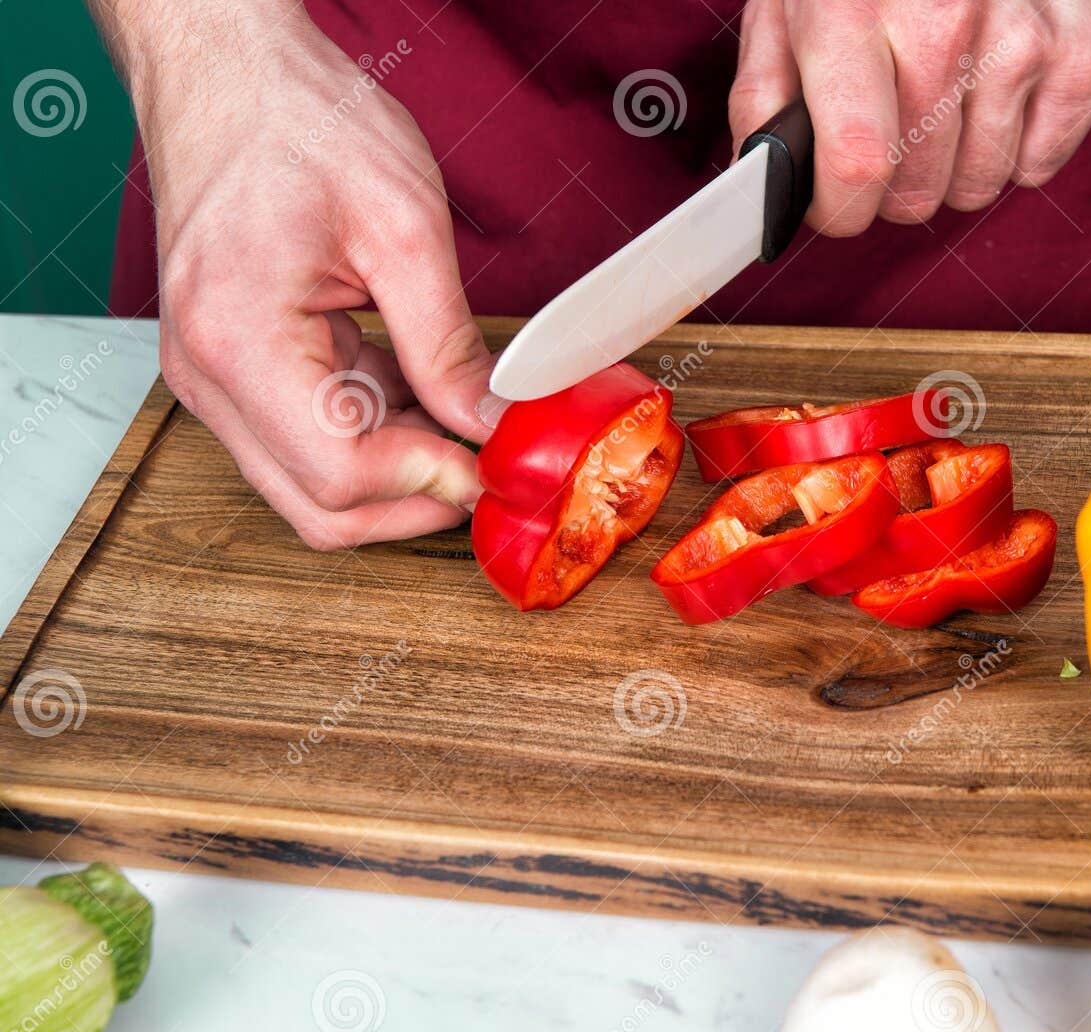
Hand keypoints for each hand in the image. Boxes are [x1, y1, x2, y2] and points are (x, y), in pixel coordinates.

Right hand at [105, 0, 499, 548]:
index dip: (428, 482)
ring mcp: (210, 377)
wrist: (228, 74)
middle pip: (319, 506)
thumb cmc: (298, 123)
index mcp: (241, 338)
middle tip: (487, 467)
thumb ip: (447, 341)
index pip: (340, 472)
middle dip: (414, 502)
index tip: (491, 462)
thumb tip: (488, 420)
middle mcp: (208, 373)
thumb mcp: (403, 225)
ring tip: (458, 422)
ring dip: (394, 475)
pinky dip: (369, 439)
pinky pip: (303, 442)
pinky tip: (417, 395)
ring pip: (310, 488)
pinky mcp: (229, 370)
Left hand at [729, 0, 1090, 234]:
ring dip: (956, 168)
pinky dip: (1016, 151)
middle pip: (918, 188)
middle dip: (895, 188)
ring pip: (979, 184)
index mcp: (851, 10)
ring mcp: (1022, 34)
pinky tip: (995, 100)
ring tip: (946, 107)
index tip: (838, 201)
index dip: (840, 209)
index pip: (856, 165)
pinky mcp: (1082, 48)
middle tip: (893, 139)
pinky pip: (1040, 165)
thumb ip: (766, 95)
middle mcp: (942, 19)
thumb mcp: (790, 3)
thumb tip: (764, 185)